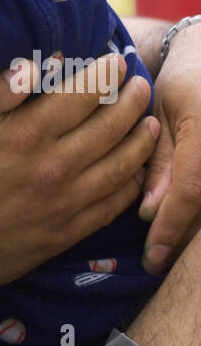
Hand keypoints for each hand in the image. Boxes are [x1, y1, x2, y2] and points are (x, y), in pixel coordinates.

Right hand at [0, 55, 156, 294]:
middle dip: (130, 100)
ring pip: (120, 168)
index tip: (114, 59)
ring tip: (149, 124)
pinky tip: (134, 174)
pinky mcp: (63, 234)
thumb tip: (30, 65)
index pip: (82, 95)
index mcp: (25, 134)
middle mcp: (53, 168)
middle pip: (110, 127)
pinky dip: (130, 187)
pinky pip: (110, 207)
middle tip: (139, 83)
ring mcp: (62, 205)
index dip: (104, 73)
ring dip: (140, 142)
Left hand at [140, 21, 200, 272]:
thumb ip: (159, 160)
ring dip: (193, 230)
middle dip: (183, 237)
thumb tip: (149, 212)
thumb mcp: (162, 115)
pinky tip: (182, 229)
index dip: (170, 226)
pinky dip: (197, 210)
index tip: (152, 256)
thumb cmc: (185, 83)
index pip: (189, 190)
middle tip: (157, 262)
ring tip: (164, 252)